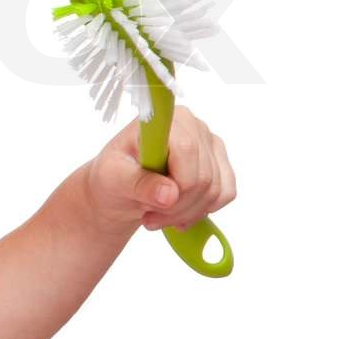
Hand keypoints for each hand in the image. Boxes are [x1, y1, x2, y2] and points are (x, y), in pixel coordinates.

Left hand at [82, 105, 237, 234]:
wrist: (120, 187)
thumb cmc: (113, 175)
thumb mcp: (113, 179)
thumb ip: (139, 184)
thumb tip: (169, 195)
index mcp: (166, 120)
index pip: (187, 150)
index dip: (178, 183)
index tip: (153, 204)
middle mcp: (193, 126)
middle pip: (202, 176)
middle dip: (176, 207)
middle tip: (149, 218)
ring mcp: (210, 145)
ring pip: (214, 190)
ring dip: (186, 213)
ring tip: (157, 217)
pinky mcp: (220, 164)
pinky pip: (225, 194)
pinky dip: (202, 211)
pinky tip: (179, 215)